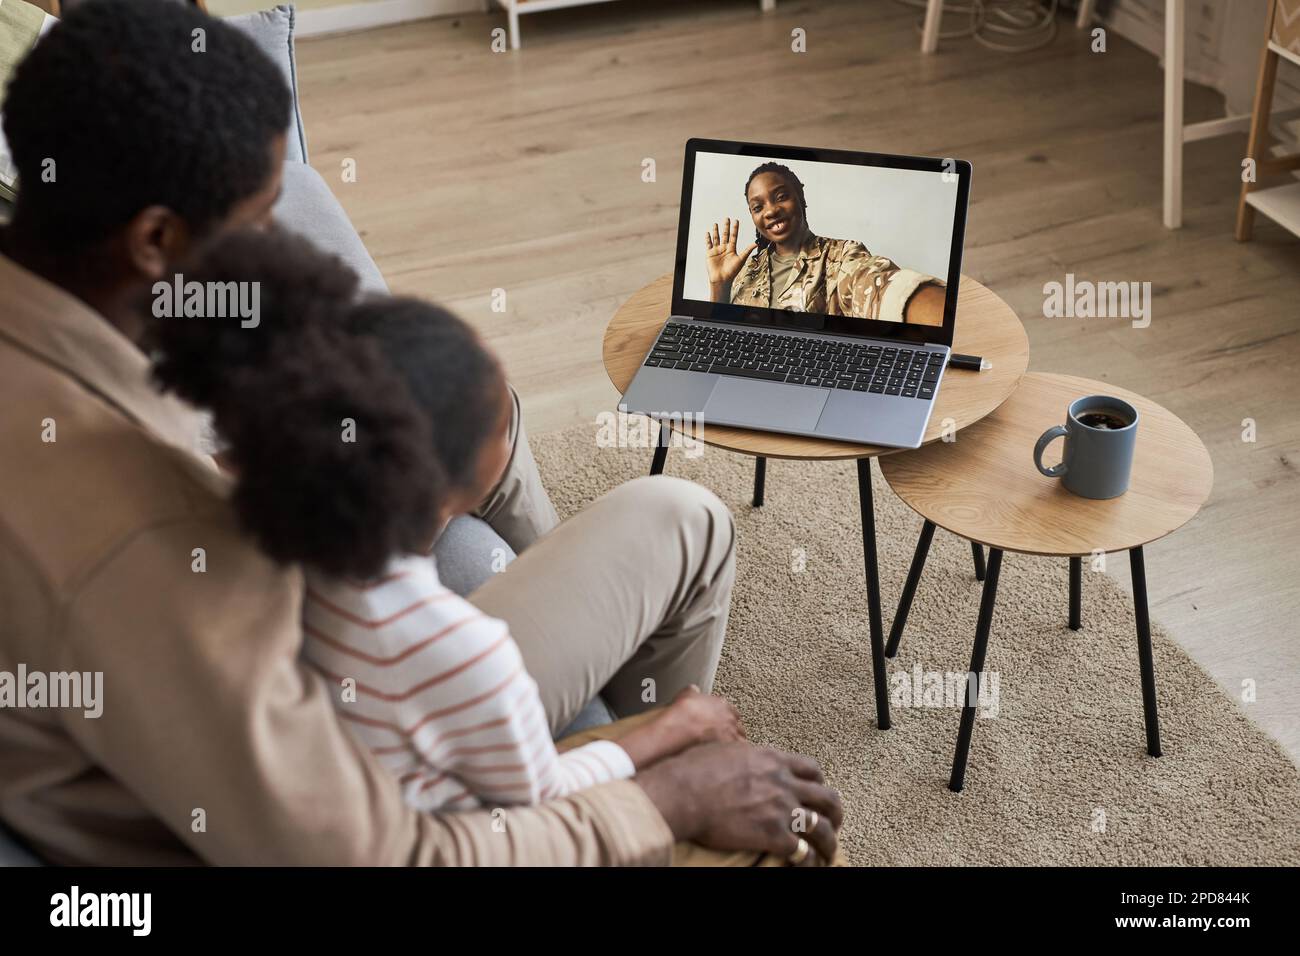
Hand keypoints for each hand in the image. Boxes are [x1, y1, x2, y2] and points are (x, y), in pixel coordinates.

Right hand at [616, 687, 741, 769]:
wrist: (680, 725)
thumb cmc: (682, 711)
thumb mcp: (686, 694)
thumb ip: (693, 692)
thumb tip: (693, 690)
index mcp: (722, 703)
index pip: (733, 712)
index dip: (728, 718)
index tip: (724, 723)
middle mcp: (729, 717)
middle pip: (739, 726)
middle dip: (734, 732)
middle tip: (727, 737)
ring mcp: (730, 732)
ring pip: (740, 739)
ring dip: (735, 744)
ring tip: (728, 750)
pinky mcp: (728, 746)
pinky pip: (736, 752)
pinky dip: (733, 755)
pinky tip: (728, 758)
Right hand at [636, 741, 841, 865]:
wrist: (684, 792)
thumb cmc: (695, 769)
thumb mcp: (726, 749)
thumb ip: (744, 753)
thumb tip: (739, 753)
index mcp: (773, 759)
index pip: (811, 768)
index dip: (820, 782)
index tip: (819, 791)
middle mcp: (783, 782)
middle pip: (827, 797)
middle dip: (835, 812)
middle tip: (834, 822)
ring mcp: (781, 809)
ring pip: (821, 827)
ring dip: (829, 842)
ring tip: (828, 851)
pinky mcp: (773, 835)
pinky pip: (803, 852)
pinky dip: (809, 861)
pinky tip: (808, 865)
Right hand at [704, 218, 756, 291]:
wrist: (722, 279)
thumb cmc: (732, 272)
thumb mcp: (741, 259)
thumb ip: (747, 251)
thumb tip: (756, 244)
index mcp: (732, 249)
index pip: (734, 236)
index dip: (735, 228)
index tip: (736, 220)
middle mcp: (724, 248)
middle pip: (725, 235)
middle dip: (726, 227)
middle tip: (727, 218)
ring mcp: (717, 250)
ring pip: (716, 238)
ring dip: (716, 231)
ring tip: (716, 223)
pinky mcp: (710, 253)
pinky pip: (708, 244)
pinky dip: (708, 238)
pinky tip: (708, 233)